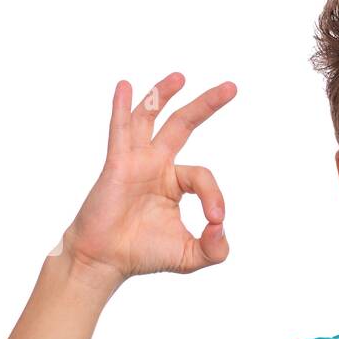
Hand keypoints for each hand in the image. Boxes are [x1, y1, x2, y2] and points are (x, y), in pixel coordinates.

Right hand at [59, 72, 236, 285]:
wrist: (106, 261)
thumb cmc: (145, 255)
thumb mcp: (192, 256)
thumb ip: (216, 247)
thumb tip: (221, 226)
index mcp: (175, 182)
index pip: (203, 176)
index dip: (215, 195)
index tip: (215, 219)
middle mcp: (156, 166)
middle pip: (183, 125)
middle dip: (206, 105)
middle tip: (231, 87)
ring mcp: (136, 162)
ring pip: (150, 119)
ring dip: (163, 95)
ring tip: (181, 77)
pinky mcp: (117, 165)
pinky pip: (121, 131)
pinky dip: (122, 108)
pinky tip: (125, 86)